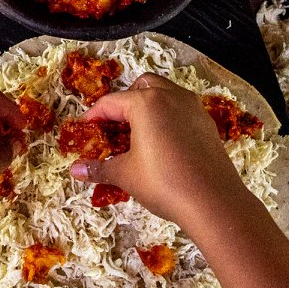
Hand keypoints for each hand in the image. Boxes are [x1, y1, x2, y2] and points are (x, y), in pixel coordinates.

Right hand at [69, 74, 250, 224]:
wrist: (213, 200)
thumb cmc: (164, 183)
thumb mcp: (126, 175)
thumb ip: (99, 168)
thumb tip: (74, 170)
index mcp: (146, 102)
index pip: (111, 102)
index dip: (94, 117)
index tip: (84, 131)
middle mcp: (171, 96)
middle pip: (141, 86)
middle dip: (124, 103)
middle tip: (113, 128)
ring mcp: (192, 107)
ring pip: (165, 93)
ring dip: (147, 106)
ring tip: (136, 134)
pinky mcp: (206, 122)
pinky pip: (181, 109)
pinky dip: (167, 116)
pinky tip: (161, 143)